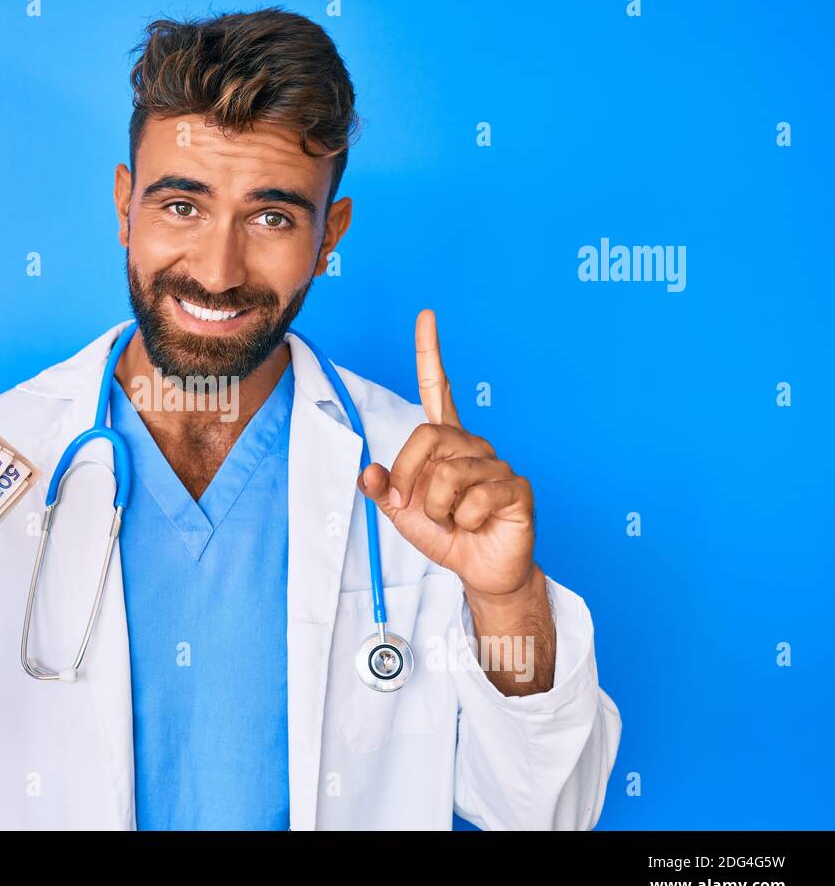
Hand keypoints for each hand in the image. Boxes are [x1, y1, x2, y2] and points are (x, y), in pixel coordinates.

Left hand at [358, 309, 536, 600]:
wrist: (480, 570)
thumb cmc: (445, 534)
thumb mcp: (401, 513)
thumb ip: (383, 489)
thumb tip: (368, 471)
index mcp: (446, 442)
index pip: (438, 388)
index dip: (430, 353)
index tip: (426, 316)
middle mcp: (472, 445)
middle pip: (427, 437)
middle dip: (409, 477)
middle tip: (411, 505)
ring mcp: (497, 464)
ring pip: (448, 475)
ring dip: (437, 508)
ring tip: (452, 520)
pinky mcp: (516, 488)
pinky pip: (475, 499)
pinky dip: (464, 520)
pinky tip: (476, 525)